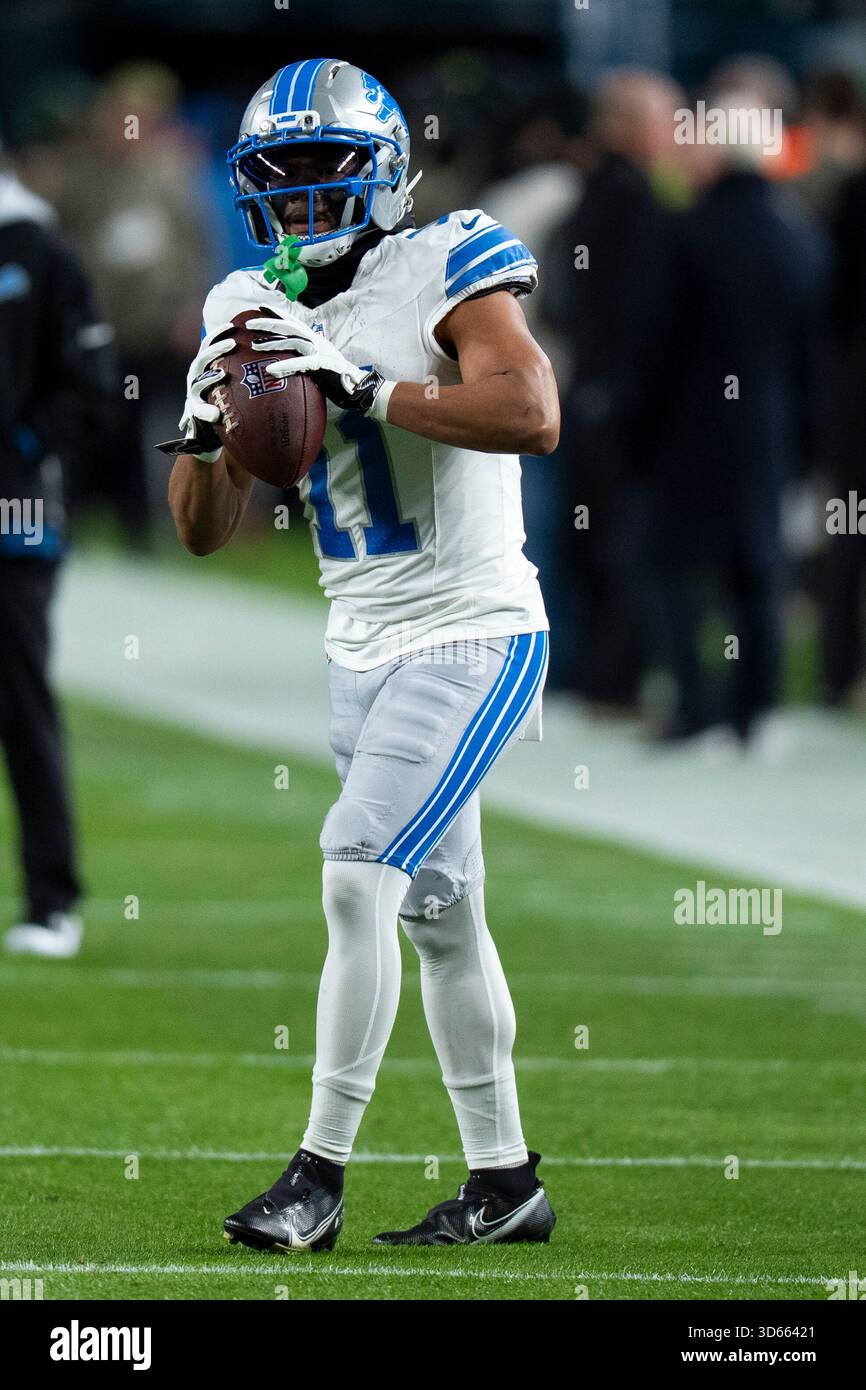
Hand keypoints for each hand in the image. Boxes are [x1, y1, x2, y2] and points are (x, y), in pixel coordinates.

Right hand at [177, 328, 236, 457]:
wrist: (210, 419)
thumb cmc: (226, 395)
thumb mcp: (234, 380)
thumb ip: (244, 368)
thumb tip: (269, 351)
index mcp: (206, 363)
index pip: (211, 343)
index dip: (219, 333)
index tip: (232, 324)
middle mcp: (197, 373)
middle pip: (204, 356)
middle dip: (216, 349)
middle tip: (232, 343)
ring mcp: (194, 390)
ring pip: (198, 379)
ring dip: (209, 376)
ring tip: (222, 373)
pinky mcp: (194, 407)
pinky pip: (198, 407)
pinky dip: (206, 410)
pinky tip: (215, 413)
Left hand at [247, 317, 393, 417]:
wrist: (357, 387)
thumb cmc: (336, 378)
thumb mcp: (316, 365)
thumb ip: (303, 359)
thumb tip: (285, 361)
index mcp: (314, 339)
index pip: (294, 322)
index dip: (278, 314)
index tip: (261, 307)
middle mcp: (316, 341)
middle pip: (289, 327)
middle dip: (268, 323)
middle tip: (249, 322)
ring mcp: (320, 350)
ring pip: (292, 341)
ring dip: (272, 343)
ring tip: (255, 346)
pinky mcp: (322, 363)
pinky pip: (300, 363)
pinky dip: (285, 365)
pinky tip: (271, 368)